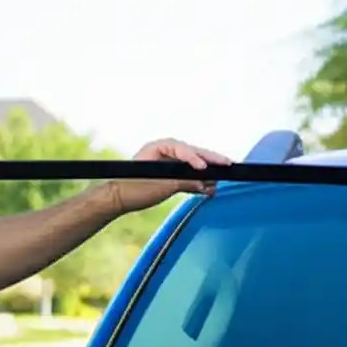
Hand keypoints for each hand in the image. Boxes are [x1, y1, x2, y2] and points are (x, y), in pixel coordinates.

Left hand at [112, 138, 233, 212]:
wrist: (117, 200)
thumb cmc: (133, 189)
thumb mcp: (160, 186)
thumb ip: (185, 183)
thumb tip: (206, 184)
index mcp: (159, 147)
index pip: (183, 149)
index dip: (195, 158)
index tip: (203, 168)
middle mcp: (165, 151)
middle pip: (192, 153)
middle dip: (210, 160)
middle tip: (229, 164)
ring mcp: (168, 162)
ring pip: (193, 164)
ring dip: (207, 172)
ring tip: (222, 177)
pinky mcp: (170, 174)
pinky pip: (188, 174)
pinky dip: (198, 180)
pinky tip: (209, 187)